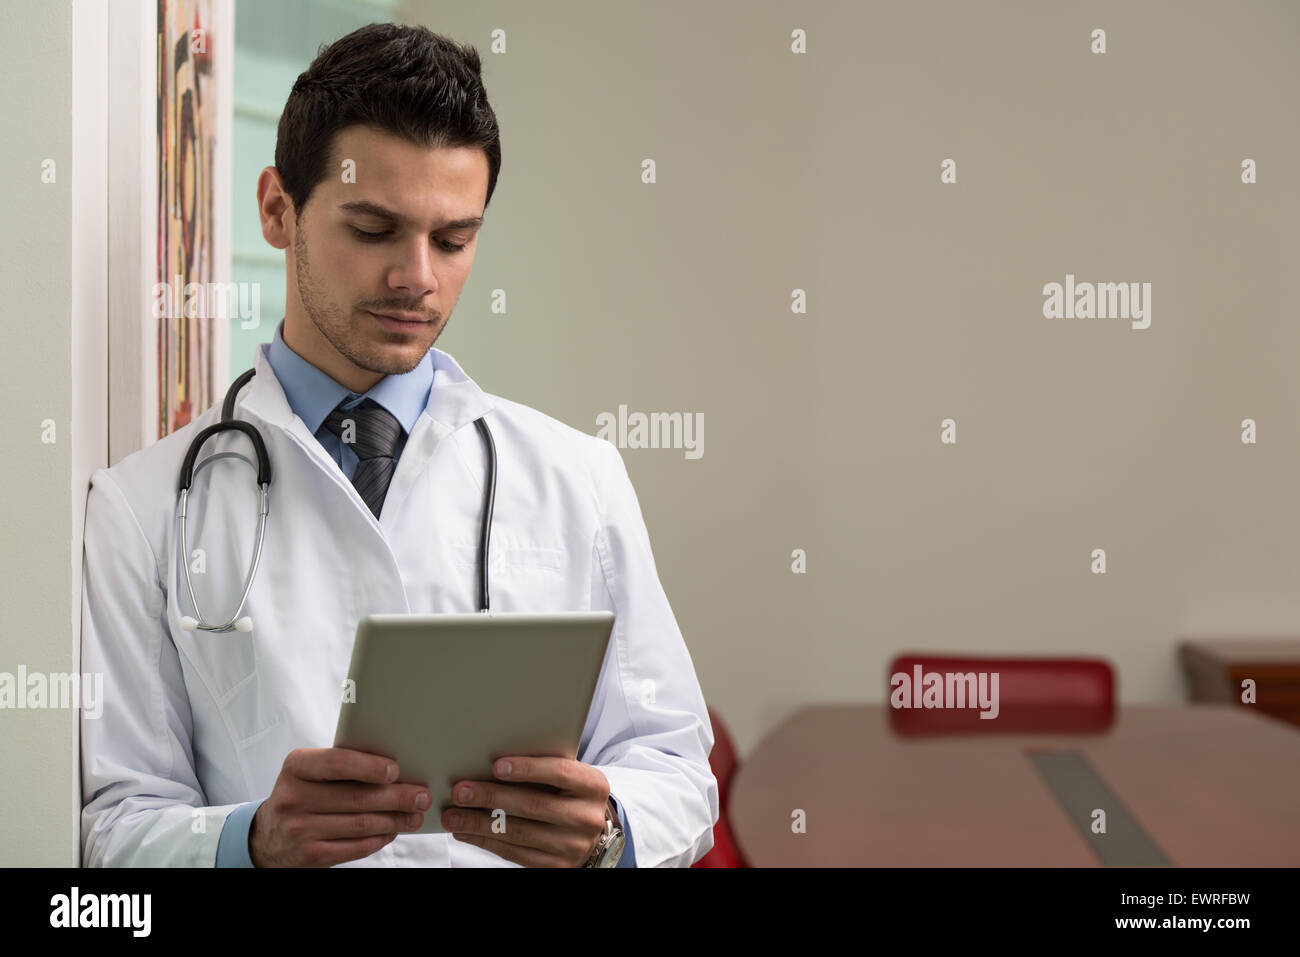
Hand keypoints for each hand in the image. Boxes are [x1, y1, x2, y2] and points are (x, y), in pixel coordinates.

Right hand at [249, 748, 431, 866]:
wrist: (268, 835)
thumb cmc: (302, 793)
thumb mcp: (309, 771)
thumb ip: (342, 765)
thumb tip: (394, 768)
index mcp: (296, 767)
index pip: (337, 762)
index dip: (370, 767)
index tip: (396, 771)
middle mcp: (294, 797)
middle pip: (357, 797)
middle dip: (396, 797)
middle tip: (421, 796)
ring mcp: (300, 829)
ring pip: (361, 824)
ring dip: (394, 820)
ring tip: (414, 815)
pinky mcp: (309, 855)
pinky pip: (355, 847)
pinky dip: (379, 839)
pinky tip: (393, 831)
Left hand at [442, 757, 610, 866]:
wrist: (591, 833)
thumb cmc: (570, 795)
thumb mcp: (568, 777)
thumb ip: (543, 767)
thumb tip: (491, 762)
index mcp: (593, 786)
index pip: (560, 772)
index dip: (528, 768)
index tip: (496, 766)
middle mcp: (586, 817)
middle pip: (533, 805)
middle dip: (491, 796)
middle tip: (460, 791)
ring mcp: (572, 845)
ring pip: (518, 833)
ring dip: (479, 823)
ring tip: (453, 815)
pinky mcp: (555, 866)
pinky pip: (514, 853)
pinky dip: (485, 841)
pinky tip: (466, 832)